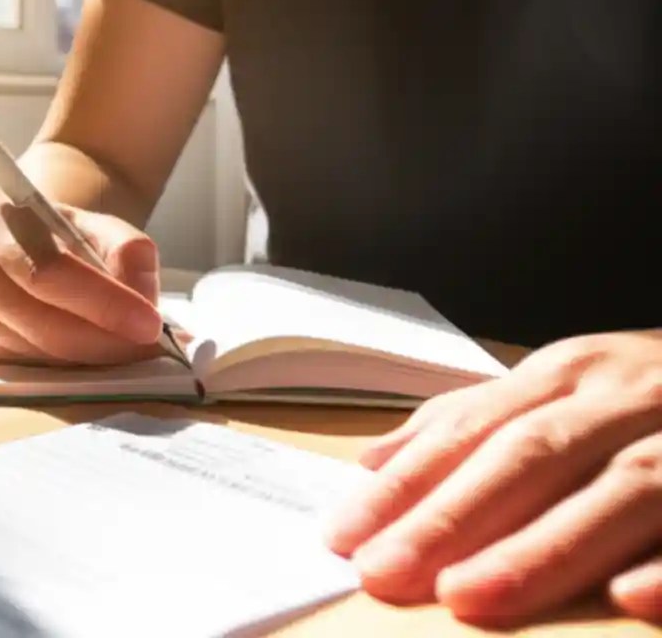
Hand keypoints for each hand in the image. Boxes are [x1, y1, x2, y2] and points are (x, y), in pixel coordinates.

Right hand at [0, 199, 164, 364]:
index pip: (51, 272)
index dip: (104, 303)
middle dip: (107, 344)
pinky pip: (33, 370)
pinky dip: (71, 368)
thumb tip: (143, 298)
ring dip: (93, 360)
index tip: (150, 325)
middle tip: (150, 350)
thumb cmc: (59, 235)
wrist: (19, 243)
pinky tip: (92, 353)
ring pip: (43, 355)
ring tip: (126, 348)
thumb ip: (127, 250)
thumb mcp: (98, 226)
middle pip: (46, 326)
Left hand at [325, 330, 661, 625]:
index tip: (344, 536)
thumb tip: (371, 459)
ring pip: (619, 489)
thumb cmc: (653, 397)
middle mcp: (631, 395)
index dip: (407, 484)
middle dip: (454, 518)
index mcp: (572, 375)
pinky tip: (629, 600)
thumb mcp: (564, 389)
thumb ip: (471, 421)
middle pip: (531, 455)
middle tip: (384, 574)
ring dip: (543, 547)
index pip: (472, 429)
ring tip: (468, 598)